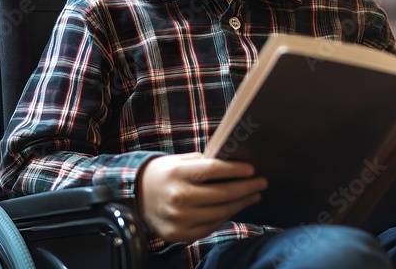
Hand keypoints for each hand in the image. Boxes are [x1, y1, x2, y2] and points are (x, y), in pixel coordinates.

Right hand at [137, 152, 267, 242]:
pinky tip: (235, 208)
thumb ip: (202, 161)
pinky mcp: (178, 234)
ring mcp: (178, 219)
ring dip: (240, 204)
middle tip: (262, 182)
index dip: (235, 170)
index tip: (251, 169)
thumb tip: (232, 161)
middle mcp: (177, 197)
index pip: (213, 170)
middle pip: (221, 194)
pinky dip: (225, 218)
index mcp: (177, 173)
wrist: (134, 196)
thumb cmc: (162, 174)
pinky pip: (209, 227)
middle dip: (246, 188)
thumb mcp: (178, 160)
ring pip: (219, 213)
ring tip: (253, 195)